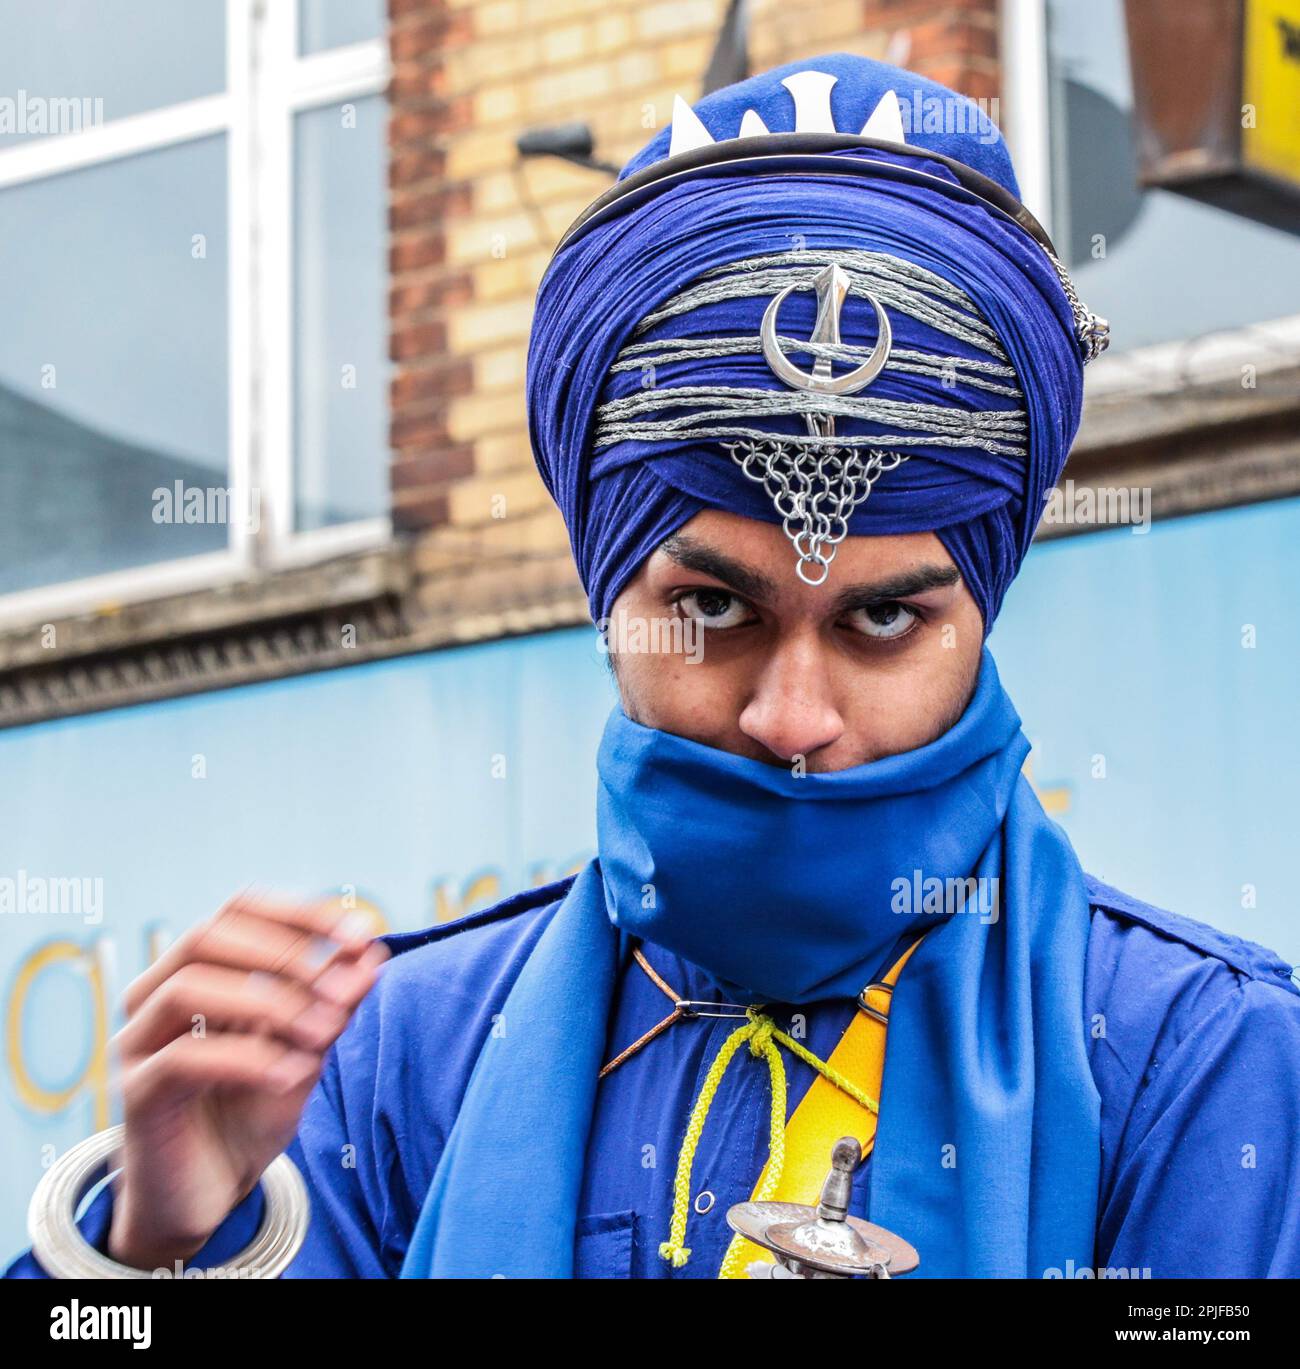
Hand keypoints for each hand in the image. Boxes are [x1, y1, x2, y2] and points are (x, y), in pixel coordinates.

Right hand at [104, 892, 387, 1269]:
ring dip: (267, 1001)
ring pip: (188, 987)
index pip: (239, 910)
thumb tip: (372, 952)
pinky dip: (247, 1059)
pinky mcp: (136, 1094)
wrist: (210, 1193)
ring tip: (324, 1030)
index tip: (360, 933)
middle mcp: (158, 994)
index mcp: (198, 969)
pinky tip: (293, 1073)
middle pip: (208, 936)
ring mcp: (139, 1042)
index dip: (300, 913)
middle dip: (284, 951)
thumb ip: (332, 1004)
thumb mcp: (305, 1051)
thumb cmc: (251, 1109)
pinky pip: (182, 1059)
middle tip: (341, 981)